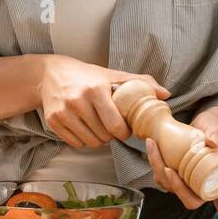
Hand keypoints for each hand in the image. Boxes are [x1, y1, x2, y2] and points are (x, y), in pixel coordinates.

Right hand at [38, 55, 168, 148]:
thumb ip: (140, 83)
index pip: (115, 125)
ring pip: (90, 142)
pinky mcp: (52, 121)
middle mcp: (78, 100)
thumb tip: (166, 94)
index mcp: (96, 89)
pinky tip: (84, 127)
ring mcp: (63, 112)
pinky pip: (76, 143)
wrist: (50, 74)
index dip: (123, 131)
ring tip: (98, 126)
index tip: (124, 127)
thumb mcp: (113, 75)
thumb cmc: (87, 76)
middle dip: (111, 135)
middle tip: (110, 126)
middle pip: (104, 136)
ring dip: (98, 139)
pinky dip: (83, 140)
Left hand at [142, 105, 217, 208]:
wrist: (209, 125)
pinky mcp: (175, 170)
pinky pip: (161, 172)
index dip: (180, 190)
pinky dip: (154, 160)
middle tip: (155, 149)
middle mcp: (196, 186)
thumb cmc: (216, 130)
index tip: (170, 170)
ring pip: (164, 181)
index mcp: (210, 185)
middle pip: (174, 190)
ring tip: (152, 143)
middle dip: (160, 171)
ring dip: (155, 164)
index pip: (192, 200)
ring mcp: (184, 179)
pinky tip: (153, 145)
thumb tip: (214, 142)